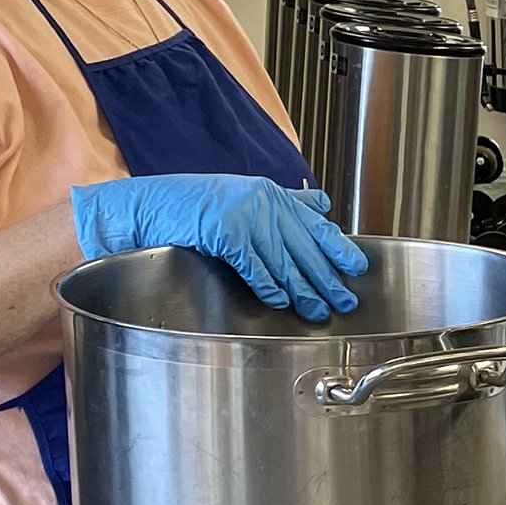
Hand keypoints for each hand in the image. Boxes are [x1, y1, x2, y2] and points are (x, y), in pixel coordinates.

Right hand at [72, 175, 368, 322]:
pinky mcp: (223, 233)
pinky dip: (267, 285)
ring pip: (282, 261)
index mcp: (270, 194)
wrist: (147, 207)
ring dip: (302, 290)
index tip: (358, 266)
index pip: (315, 223)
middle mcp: (261, 203)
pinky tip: (280, 301)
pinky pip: (252, 265)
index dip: (338, 247)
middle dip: (326, 277)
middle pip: (303, 247)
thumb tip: (323, 204)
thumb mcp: (244, 195)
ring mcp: (242, 217)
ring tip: (318, 310)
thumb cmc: (194, 206)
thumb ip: (286, 202)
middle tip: (344, 301)